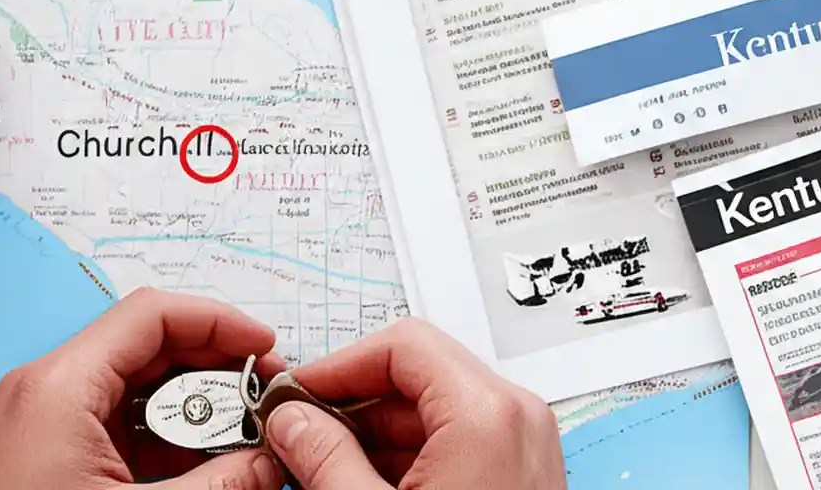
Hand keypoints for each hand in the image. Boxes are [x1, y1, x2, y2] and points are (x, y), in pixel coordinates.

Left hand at [0, 288, 286, 489]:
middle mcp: (47, 390)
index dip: (218, 321)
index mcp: (59, 388)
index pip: (151, 315)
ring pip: (137, 383)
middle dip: (214, 364)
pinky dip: (167, 434)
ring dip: (195, 403)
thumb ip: (217, 486)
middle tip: (264, 391)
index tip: (263, 347)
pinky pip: (120, 421)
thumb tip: (270, 463)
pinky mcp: (52, 450)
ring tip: (244, 432)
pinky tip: (206, 462)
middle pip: (148, 344)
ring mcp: (46, 420)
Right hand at [264, 318, 564, 488]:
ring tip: (326, 470)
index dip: (339, 365)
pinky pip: (456, 440)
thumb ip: (325, 460)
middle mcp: (516, 419)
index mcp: (488, 415)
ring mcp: (526, 446)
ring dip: (375, 435)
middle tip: (300, 436)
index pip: (402, 344)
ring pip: (433, 410)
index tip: (297, 394)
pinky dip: (408, 457)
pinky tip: (368, 485)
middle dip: (351, 404)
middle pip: (416, 374)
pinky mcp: (523, 473)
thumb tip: (295, 421)